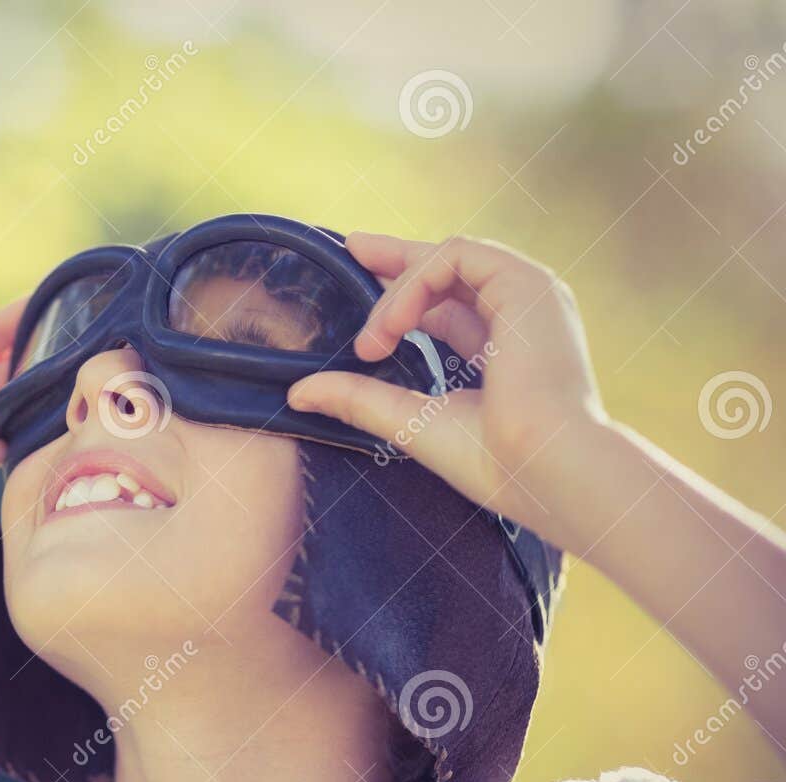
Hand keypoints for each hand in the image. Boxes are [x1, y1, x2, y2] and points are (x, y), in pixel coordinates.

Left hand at [286, 232, 610, 540]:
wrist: (546, 471)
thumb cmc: (492, 460)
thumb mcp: (408, 421)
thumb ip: (358, 399)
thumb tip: (297, 394)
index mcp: (506, 347)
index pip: (447, 304)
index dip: (402, 291)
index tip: (357, 272)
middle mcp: (522, 315)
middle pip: (450, 269)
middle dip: (396, 258)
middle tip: (349, 248)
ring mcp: (529, 296)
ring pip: (449, 259)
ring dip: (398, 292)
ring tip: (371, 341)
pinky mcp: (529, 285)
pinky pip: (459, 255)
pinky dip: (417, 282)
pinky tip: (392, 325)